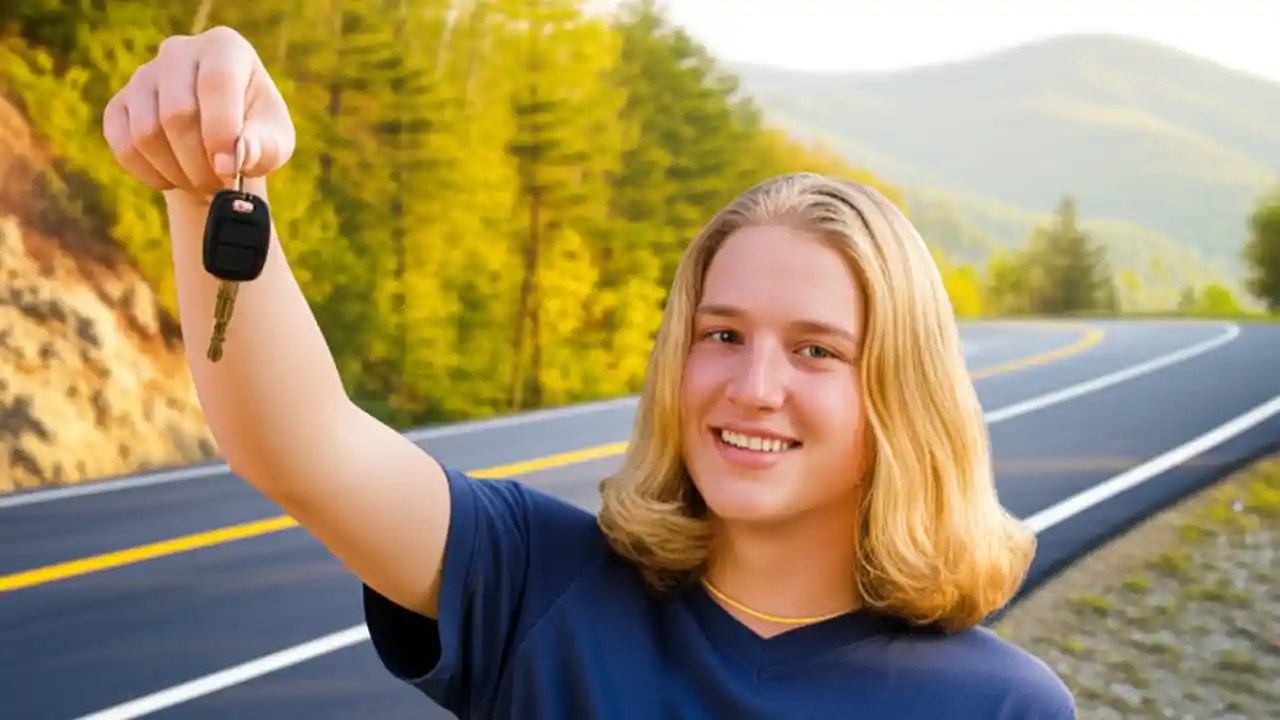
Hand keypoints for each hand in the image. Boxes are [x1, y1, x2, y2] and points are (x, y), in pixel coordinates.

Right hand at [102, 26, 294, 200]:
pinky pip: (122, 143)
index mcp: (225, 47)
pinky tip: (173, 179)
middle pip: (177, 112)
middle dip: (199, 162)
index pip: (216, 81)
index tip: (229, 168)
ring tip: (202, 183)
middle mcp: (179, 51)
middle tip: (219, 185)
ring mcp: (144, 75)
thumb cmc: (256, 133)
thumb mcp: (274, 141)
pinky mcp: (120, 103)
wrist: (221, 138)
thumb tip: (236, 157)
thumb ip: (263, 148)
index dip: (221, 130)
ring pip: (146, 132)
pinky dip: (149, 173)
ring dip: (176, 172)